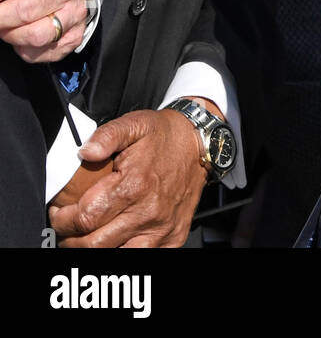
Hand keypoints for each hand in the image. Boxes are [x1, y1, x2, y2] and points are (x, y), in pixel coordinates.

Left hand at [48, 108, 208, 247]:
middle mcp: (148, 211)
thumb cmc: (164, 136)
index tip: (58, 212)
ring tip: (87, 237)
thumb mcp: (134, 125)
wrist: (200, 143)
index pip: (84, 218)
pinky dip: (121, 252)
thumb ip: (106, 136)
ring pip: (114, 257)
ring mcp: (162, 228)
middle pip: (94, 244)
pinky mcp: (173, 237)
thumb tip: (85, 152)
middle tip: (67, 228)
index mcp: (134, 185)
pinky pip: (140, 259)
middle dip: (71, 239)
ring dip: (94, 250)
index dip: (61, 219)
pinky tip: (114, 240)